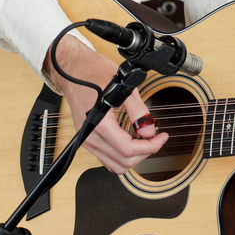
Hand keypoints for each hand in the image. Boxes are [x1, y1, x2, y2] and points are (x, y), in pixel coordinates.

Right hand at [44, 35, 167, 173]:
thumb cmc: (93, 72)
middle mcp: (89, 136)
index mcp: (98, 123)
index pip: (128, 149)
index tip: (161, 137)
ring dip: (133, 156)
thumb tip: (149, 131)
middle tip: (156, 137)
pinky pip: (107, 157)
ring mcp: (86, 139)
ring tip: (145, 139)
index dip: (150, 147)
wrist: (72, 70)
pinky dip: (122, 154)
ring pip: (115, 164)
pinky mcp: (87, 139)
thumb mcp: (123, 86)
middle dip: (144, 152)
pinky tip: (131, 139)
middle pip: (123, 161)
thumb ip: (137, 110)